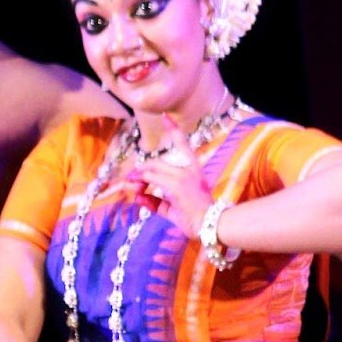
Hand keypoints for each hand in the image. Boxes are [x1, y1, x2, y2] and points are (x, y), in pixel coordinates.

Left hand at [124, 114, 212, 236]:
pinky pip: (152, 179)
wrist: (209, 224)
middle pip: (157, 161)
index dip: (173, 129)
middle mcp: (188, 168)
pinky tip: (136, 191)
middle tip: (132, 182)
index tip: (164, 117)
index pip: (182, 143)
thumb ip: (155, 202)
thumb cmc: (194, 217)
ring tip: (132, 186)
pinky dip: (141, 183)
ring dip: (138, 177)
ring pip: (152, 168)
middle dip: (141, 171)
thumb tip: (138, 197)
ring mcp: (182, 175)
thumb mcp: (172, 208)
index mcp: (193, 168)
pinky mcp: (176, 185)